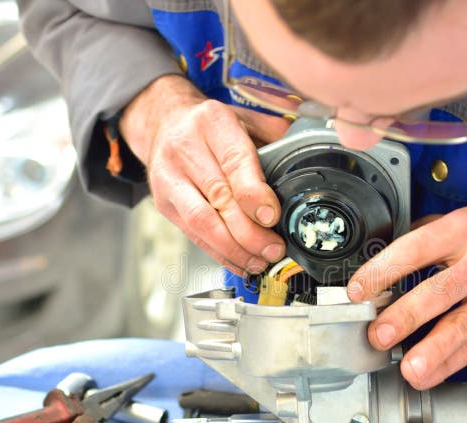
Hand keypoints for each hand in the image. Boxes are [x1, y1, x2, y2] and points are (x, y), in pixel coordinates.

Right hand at [120, 75, 290, 274]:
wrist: (164, 123)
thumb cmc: (212, 126)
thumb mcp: (245, 116)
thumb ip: (273, 135)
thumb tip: (302, 164)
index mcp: (211, 122)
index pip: (234, 162)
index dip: (254, 195)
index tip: (272, 217)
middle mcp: (184, 148)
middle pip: (219, 198)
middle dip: (250, 232)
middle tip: (274, 249)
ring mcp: (169, 178)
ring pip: (202, 222)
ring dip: (234, 249)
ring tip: (260, 261)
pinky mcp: (164, 203)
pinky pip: (193, 234)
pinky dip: (220, 254)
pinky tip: (241, 263)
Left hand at [347, 206, 466, 388]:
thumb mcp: (466, 224)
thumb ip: (425, 237)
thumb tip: (378, 266)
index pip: (418, 248)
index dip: (384, 271)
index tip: (359, 290)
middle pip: (441, 291)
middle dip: (405, 316)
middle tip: (378, 333)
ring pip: (461, 326)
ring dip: (431, 350)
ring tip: (408, 367)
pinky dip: (446, 365)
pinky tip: (425, 374)